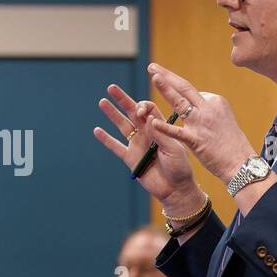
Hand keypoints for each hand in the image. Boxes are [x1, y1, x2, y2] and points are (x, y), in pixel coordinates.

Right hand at [92, 83, 200, 212]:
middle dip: (123, 100)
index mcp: (160, 128)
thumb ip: (160, 134)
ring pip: (122, 126)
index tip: (140, 110)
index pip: (149, 110)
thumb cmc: (179, 168)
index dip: (143, 106)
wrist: (175, 189)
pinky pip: (116, 147)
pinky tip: (97, 130)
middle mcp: (147, 134)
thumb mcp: (173, 149)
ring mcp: (137, 145)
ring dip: (112, 114)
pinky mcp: (130, 158)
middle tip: (112, 88)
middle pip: (132, 113)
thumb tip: (148, 118)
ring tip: (103, 102)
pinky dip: (106, 139)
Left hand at [144, 63, 255, 183]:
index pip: (193, 93)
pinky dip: (163, 127)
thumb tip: (196, 105)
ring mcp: (201, 123)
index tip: (174, 96)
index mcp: (216, 101)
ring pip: (179, 102)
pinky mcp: (195, 140)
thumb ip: (209, 110)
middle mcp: (208, 108)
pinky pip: (176, 131)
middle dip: (167, 76)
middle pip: (184, 87)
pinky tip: (152, 121)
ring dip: (165, 88)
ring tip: (153, 76)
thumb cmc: (233, 145)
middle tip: (152, 67)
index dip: (180, 94)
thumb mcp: (225, 119)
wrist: (241, 163)